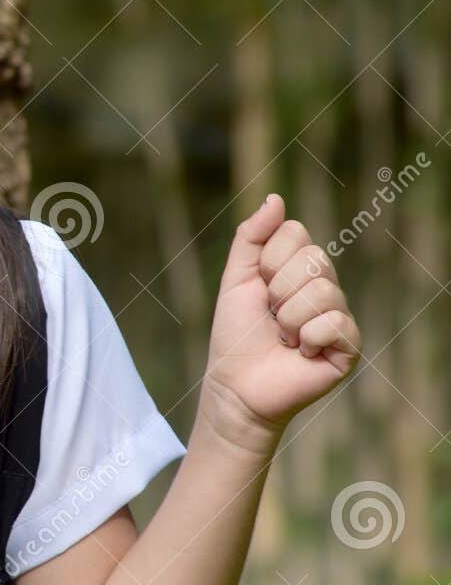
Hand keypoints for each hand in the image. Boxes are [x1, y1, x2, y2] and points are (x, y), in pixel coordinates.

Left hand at [201, 193, 360, 446]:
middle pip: (313, 259)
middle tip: (271, 316)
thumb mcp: (237, 278)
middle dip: (278, 291)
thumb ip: (252, 237)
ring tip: (283, 338)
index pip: (296, 232)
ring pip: (323, 292)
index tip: (259, 288)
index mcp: (300, 267)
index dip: (269, 260)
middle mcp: (325, 286)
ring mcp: (339, 315)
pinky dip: (307, 339)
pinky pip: (335, 322)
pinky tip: (301, 353)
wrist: (237, 386)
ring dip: (289, 319)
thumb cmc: (236, 334)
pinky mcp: (349, 345)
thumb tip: (275, 198)